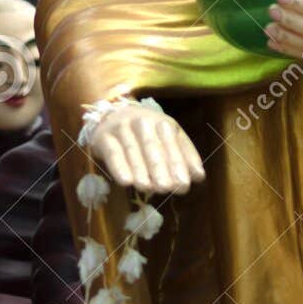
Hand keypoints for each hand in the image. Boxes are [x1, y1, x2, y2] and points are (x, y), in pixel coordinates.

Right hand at [87, 100, 204, 193]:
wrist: (113, 115)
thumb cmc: (147, 133)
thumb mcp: (169, 138)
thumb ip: (184, 155)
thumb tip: (199, 176)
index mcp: (163, 122)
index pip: (172, 145)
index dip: (178, 165)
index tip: (184, 185)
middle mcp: (142, 122)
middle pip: (152, 147)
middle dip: (160, 168)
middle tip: (166, 188)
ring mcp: (122, 128)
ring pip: (132, 150)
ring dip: (140, 170)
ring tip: (147, 188)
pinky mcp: (104, 137)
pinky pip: (112, 152)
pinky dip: (119, 167)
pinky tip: (126, 182)